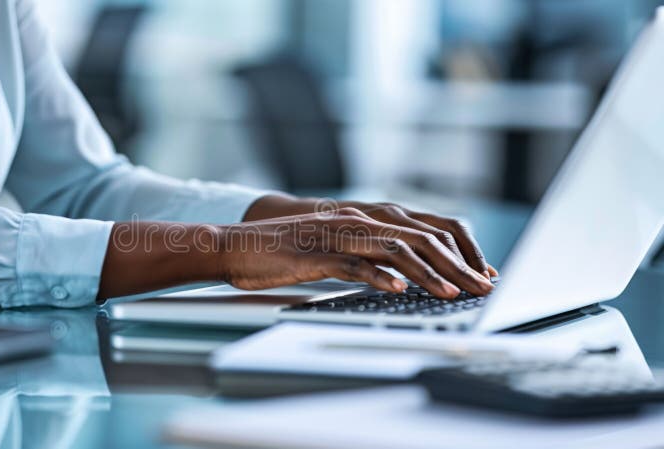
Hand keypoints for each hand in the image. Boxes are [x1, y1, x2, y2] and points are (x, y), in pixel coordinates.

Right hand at [221, 208, 493, 298]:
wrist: (235, 245)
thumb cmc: (282, 252)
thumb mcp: (332, 251)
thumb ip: (364, 257)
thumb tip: (400, 277)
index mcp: (363, 219)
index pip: (424, 230)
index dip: (457, 251)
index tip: (480, 274)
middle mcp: (356, 222)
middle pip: (419, 238)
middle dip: (456, 264)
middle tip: (481, 287)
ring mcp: (337, 236)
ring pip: (394, 249)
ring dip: (427, 272)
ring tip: (451, 293)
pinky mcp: (315, 255)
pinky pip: (352, 264)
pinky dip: (378, 276)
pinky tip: (398, 291)